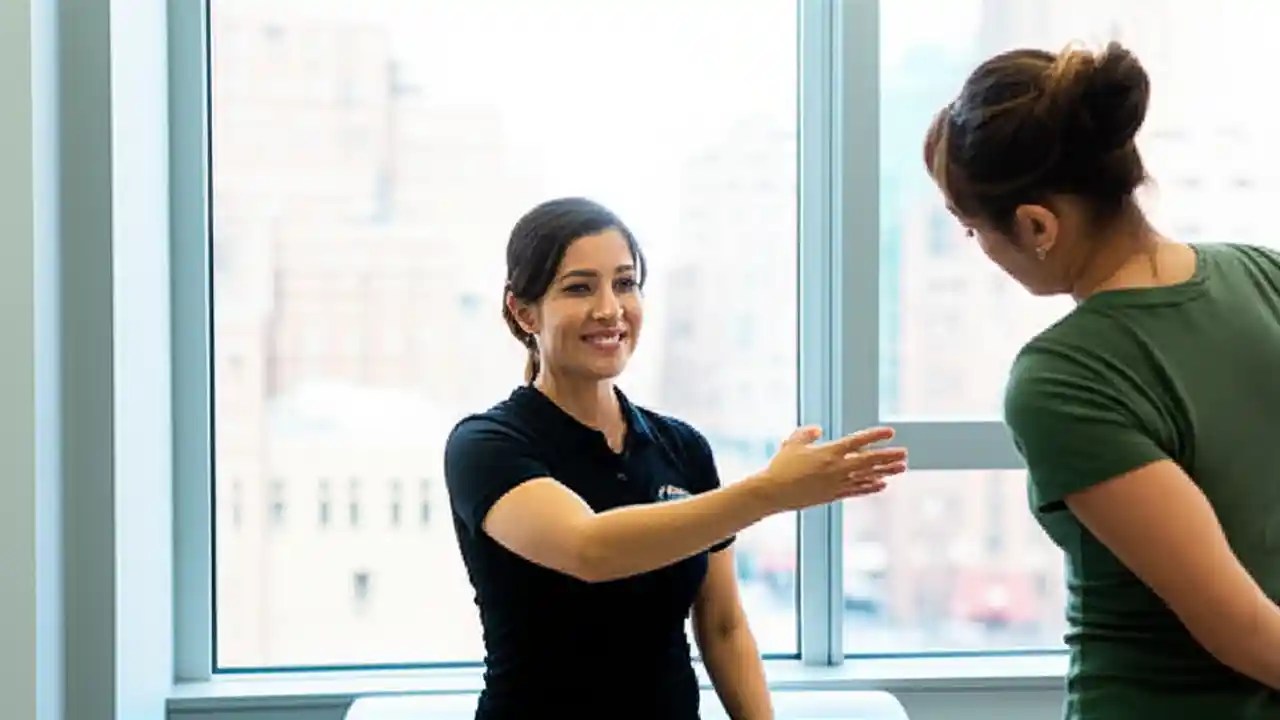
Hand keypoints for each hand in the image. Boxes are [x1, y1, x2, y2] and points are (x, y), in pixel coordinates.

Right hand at [749, 425, 906, 512]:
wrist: (774, 493)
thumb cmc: (781, 466)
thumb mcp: (792, 443)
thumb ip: (807, 433)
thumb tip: (818, 430)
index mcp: (829, 452)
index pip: (857, 441)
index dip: (875, 436)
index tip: (890, 431)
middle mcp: (837, 468)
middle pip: (869, 461)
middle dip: (888, 457)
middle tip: (905, 454)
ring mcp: (837, 484)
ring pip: (867, 476)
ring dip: (886, 472)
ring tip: (902, 468)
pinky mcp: (833, 496)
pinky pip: (857, 490)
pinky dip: (871, 487)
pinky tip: (883, 485)